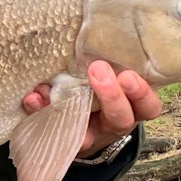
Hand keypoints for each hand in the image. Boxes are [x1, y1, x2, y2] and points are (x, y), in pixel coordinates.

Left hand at [22, 61, 161, 157]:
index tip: (127, 75)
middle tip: (97, 69)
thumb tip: (93, 41)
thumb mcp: (116, 79)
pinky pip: (51, 129)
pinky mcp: (64, 138)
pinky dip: (40, 111)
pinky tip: (32, 98)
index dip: (142, 94)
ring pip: (85, 133)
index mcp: (133, 109)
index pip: (148, 107)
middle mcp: (113, 124)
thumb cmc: (106, 91)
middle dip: (111, 96)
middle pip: (121, 118)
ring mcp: (88, 135)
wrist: (83, 126)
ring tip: (51, 88)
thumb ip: (111, 64)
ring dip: (69, 109)